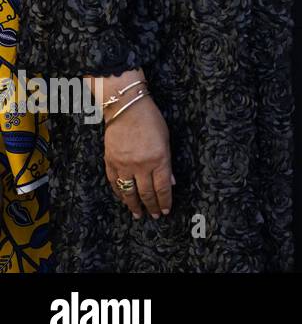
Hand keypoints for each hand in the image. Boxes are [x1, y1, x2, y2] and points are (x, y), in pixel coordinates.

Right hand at [104, 95, 173, 219]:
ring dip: (134, 205)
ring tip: (138, 214)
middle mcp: (141, 165)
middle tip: (155, 215)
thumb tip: (170, 183)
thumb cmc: (151, 120)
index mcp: (159, 159)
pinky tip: (124, 199)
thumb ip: (167, 163)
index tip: (166, 210)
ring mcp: (124, 165)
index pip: (162, 187)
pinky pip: (115, 183)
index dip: (165, 201)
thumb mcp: (166, 139)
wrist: (126, 108)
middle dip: (152, 206)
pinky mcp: (110, 162)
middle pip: (147, 192)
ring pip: (129, 192)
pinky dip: (119, 193)